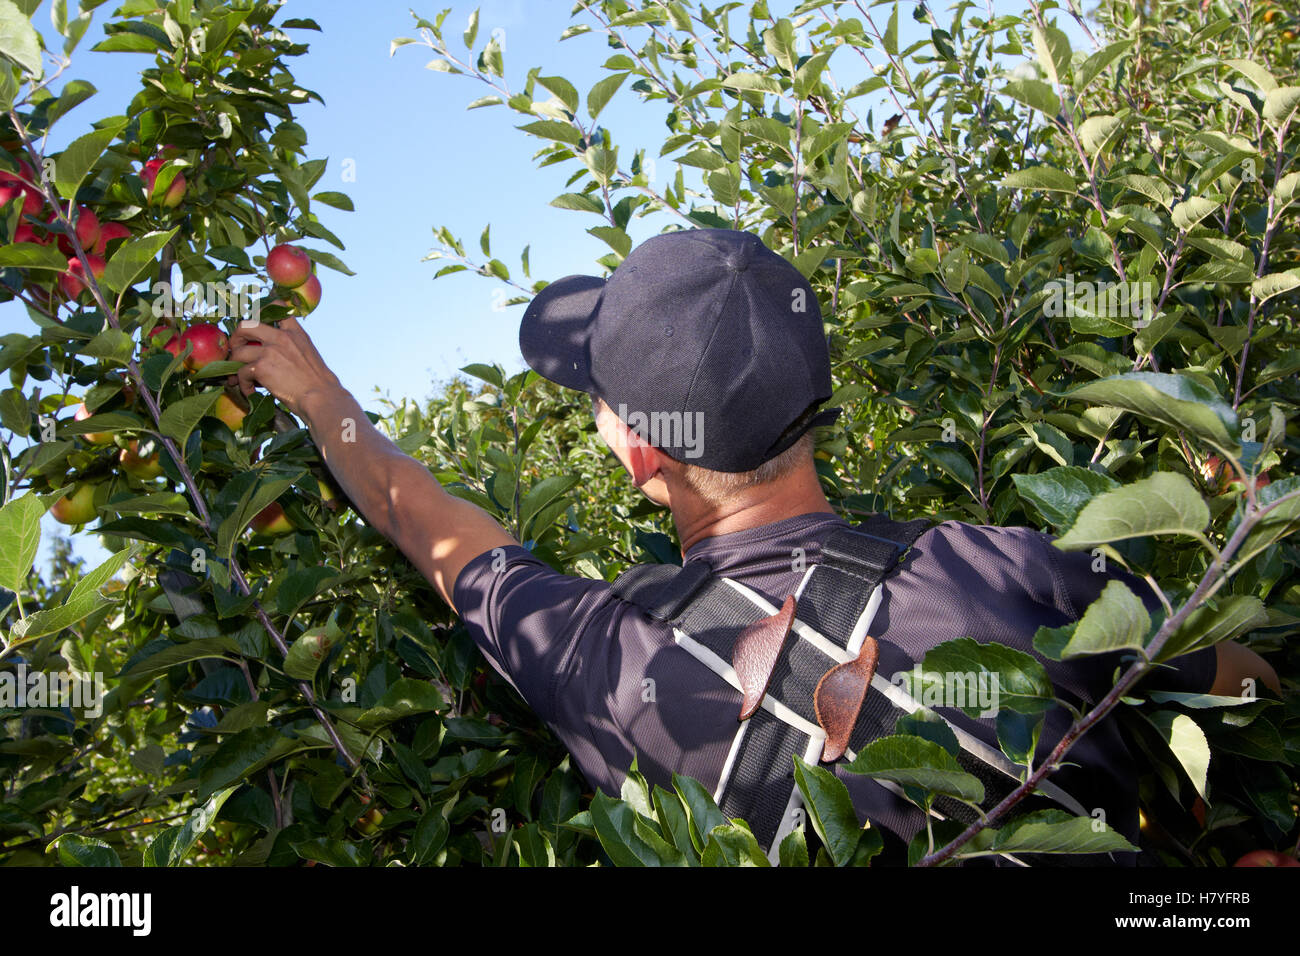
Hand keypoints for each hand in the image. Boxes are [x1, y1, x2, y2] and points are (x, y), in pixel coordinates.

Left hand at [227, 317, 341, 420]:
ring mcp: (270, 351)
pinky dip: (243, 384)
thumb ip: (293, 348)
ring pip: (238, 352)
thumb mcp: (310, 355)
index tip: (256, 322)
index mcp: (295, 333)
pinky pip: (241, 373)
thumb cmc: (318, 383)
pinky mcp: (261, 367)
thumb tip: (274, 356)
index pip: (277, 307)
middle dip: (236, 338)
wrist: (321, 397)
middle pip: (246, 325)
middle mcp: (281, 338)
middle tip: (237, 350)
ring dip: (235, 366)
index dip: (261, 310)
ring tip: (240, 378)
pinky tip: (250, 391)